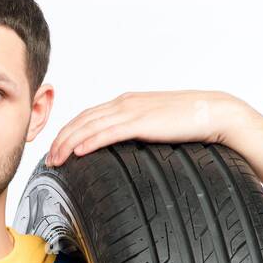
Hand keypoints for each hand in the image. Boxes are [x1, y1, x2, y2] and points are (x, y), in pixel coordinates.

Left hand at [46, 90, 247, 166]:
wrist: (214, 112)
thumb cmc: (188, 122)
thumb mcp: (154, 125)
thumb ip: (136, 132)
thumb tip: (122, 151)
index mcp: (126, 103)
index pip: (88, 116)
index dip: (68, 132)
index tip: (56, 149)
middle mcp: (125, 103)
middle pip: (82, 120)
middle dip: (61, 139)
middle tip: (48, 159)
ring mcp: (134, 110)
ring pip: (91, 126)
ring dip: (69, 143)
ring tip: (56, 160)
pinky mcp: (144, 121)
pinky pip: (110, 132)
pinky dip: (91, 141)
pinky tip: (78, 152)